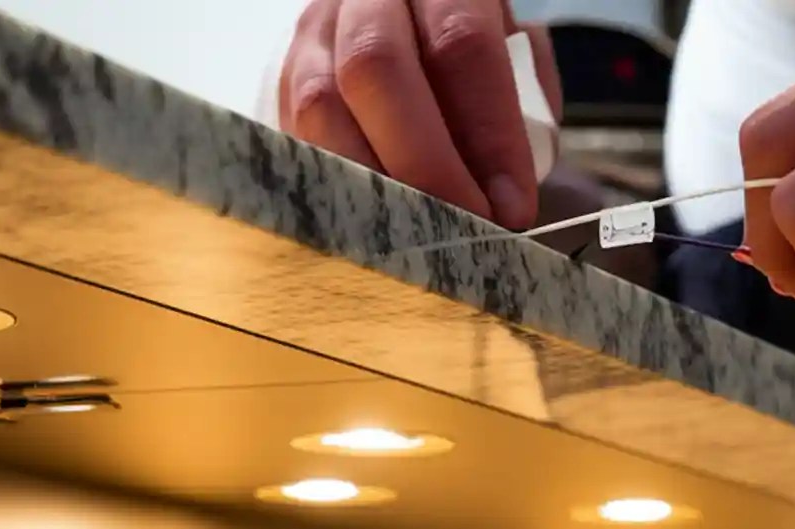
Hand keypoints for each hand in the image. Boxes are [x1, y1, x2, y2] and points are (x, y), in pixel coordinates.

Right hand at [278, 0, 562, 228]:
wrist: (400, 26)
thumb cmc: (468, 56)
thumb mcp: (509, 61)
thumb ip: (514, 113)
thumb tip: (501, 204)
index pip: (460, 44)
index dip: (487, 133)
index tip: (510, 207)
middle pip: (376, 68)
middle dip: (423, 164)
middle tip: (460, 227)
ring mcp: (311, 38)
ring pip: (319, 108)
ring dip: (373, 186)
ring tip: (417, 236)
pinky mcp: (280, 84)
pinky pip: (295, 143)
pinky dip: (340, 193)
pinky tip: (377, 226)